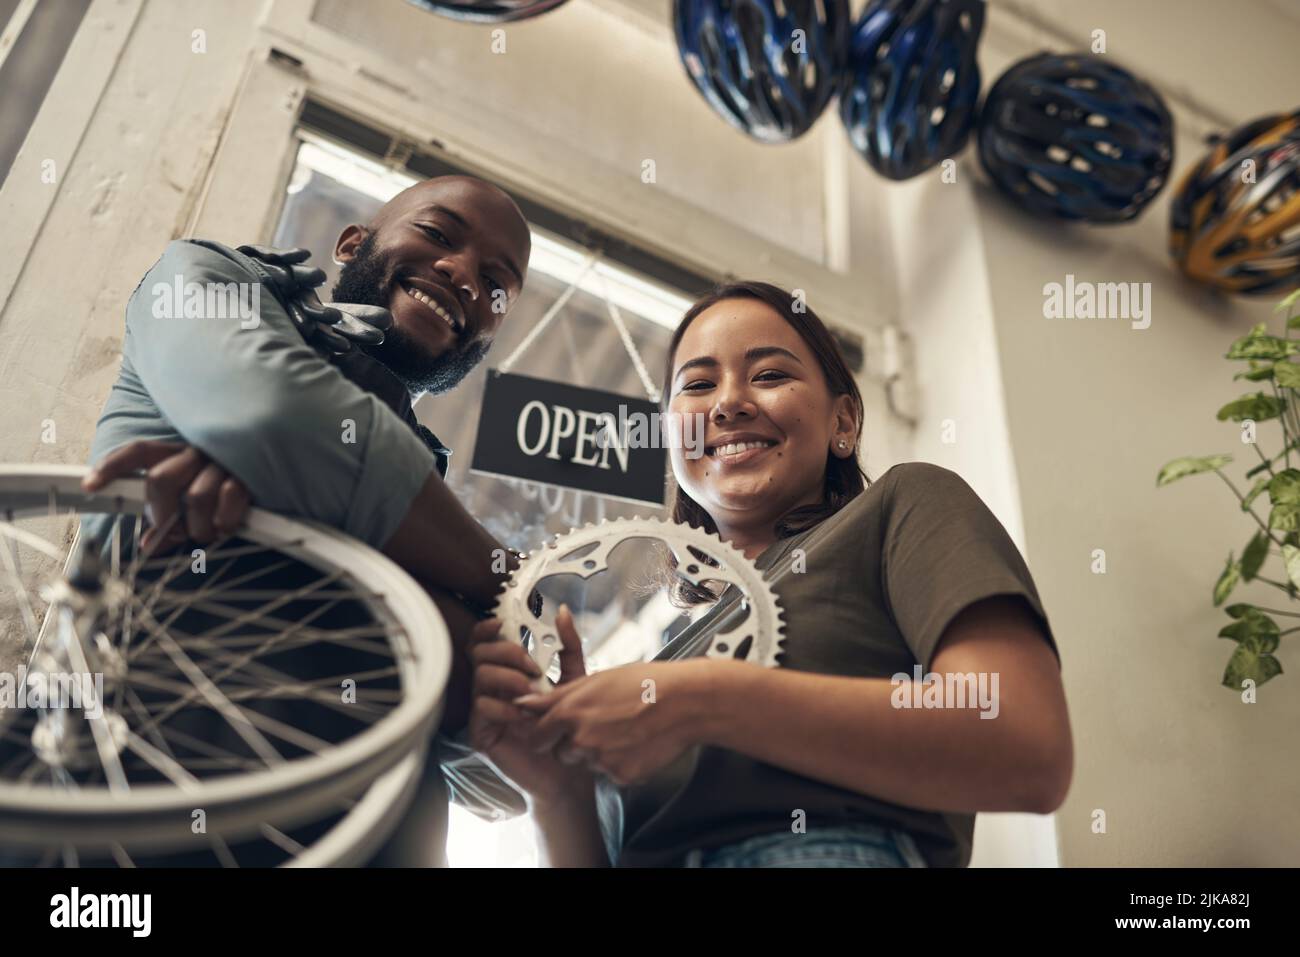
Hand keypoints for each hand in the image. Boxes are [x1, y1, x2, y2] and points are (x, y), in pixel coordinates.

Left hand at [83, 440, 250, 551]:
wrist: (279, 467)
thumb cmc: (230, 489)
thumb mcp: (196, 501)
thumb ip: (171, 520)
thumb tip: (150, 546)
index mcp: (179, 453)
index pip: (139, 452)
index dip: (112, 467)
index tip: (90, 486)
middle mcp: (198, 451)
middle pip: (162, 480)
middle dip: (162, 514)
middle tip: (170, 530)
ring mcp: (224, 461)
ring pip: (196, 497)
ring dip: (198, 526)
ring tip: (206, 533)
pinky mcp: (250, 473)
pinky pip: (229, 501)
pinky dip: (224, 522)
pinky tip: (227, 526)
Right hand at [467, 605, 591, 804]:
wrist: (568, 772)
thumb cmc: (567, 726)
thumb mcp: (573, 680)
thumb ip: (568, 647)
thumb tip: (562, 610)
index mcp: (508, 671)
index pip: (485, 641)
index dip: (487, 628)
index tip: (502, 623)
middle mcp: (491, 687)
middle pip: (479, 652)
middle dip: (507, 652)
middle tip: (532, 666)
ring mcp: (483, 709)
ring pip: (480, 676)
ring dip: (508, 677)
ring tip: (532, 691)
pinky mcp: (480, 733)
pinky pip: (482, 707)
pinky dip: (504, 706)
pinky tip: (523, 716)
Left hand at [515, 660, 713, 786]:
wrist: (684, 703)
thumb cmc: (641, 684)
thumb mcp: (595, 680)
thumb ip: (556, 696)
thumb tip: (522, 702)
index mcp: (569, 713)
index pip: (536, 736)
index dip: (544, 733)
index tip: (553, 729)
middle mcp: (581, 740)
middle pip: (560, 753)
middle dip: (571, 744)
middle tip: (598, 725)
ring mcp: (601, 761)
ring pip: (586, 763)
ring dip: (596, 752)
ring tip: (622, 730)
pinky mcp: (621, 776)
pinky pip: (609, 773)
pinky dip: (619, 762)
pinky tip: (635, 743)